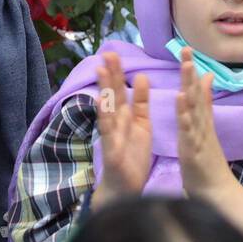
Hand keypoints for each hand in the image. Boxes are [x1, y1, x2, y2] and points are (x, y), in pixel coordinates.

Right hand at [93, 51, 152, 195]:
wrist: (126, 189)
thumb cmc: (132, 157)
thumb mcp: (141, 125)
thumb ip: (140, 103)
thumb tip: (141, 76)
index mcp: (126, 117)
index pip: (121, 90)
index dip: (118, 72)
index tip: (115, 52)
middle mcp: (116, 123)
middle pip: (112, 95)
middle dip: (110, 75)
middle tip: (107, 53)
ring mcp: (112, 136)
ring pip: (108, 110)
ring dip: (104, 91)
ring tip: (101, 71)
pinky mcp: (112, 151)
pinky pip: (109, 134)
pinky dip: (105, 119)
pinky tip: (101, 104)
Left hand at [175, 47, 231, 194]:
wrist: (216, 193)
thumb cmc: (206, 163)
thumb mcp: (204, 131)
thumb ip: (205, 105)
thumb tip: (208, 80)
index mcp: (200, 122)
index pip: (196, 92)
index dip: (190, 71)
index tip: (185, 49)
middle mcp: (201, 125)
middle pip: (196, 95)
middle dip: (190, 72)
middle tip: (185, 49)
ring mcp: (199, 136)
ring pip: (194, 108)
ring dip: (189, 86)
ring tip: (185, 67)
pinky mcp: (194, 150)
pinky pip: (189, 129)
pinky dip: (185, 114)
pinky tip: (179, 99)